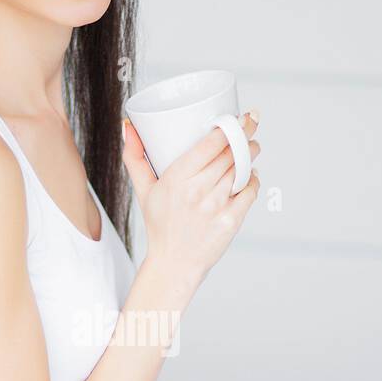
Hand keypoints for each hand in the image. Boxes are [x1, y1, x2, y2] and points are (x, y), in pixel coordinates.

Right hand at [122, 111, 260, 295]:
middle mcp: (197, 191)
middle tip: (250, 125)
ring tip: (252, 147)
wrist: (173, 264)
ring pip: (242, 169)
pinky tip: (251, 174)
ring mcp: (216, 206)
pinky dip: (253, 180)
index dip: (230, 126)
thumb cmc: (160, 225)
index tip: (240, 117)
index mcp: (176, 179)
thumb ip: (134, 158)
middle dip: (245, 135)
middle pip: (230, 153)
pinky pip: (250, 191)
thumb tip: (128, 127)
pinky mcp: (230, 221)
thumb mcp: (143, 191)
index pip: (211, 144)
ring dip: (251, 154)